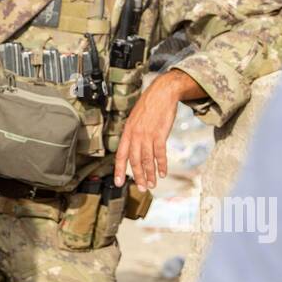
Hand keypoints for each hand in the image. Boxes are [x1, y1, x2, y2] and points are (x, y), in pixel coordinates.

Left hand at [115, 70, 199, 189]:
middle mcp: (135, 135)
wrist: (161, 93)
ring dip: (150, 174)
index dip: (119, 170)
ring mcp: (147, 135)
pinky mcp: (160, 134)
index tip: (119, 182)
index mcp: (127, 132)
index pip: (121, 155)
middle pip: (134, 161)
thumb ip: (133, 134)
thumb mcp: (134, 119)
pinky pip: (160, 154)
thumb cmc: (149, 106)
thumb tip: (132, 147)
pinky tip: (163, 172)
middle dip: (138, 177)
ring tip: (152, 184)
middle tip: (142, 188)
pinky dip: (162, 165)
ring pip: (147, 160)